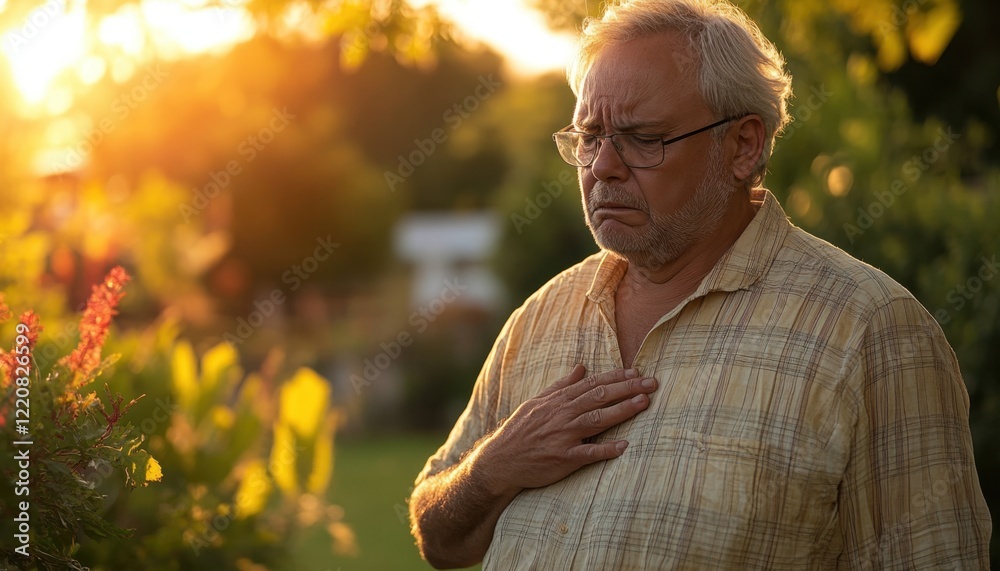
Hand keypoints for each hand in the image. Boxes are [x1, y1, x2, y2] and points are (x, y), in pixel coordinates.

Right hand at [477, 364, 657, 493]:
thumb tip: (581, 368)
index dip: (617, 377)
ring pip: (597, 419)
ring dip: (622, 410)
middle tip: (652, 383)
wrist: (500, 460)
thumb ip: (561, 386)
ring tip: (644, 403)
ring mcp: (563, 436)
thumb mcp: (537, 402)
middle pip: (599, 397)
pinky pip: (587, 453)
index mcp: (558, 400)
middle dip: (628, 388)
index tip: (637, 371)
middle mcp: (562, 414)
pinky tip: (624, 447)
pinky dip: (606, 450)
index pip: (592, 383)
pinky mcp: (563, 458)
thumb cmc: (520, 430)